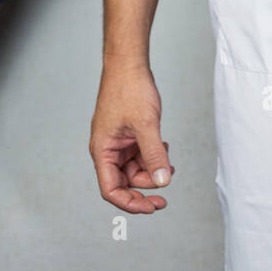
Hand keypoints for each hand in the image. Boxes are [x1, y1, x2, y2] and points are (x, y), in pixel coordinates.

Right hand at [90, 62, 174, 211]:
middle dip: (146, 185)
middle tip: (167, 184)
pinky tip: (164, 145)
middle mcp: (108, 149)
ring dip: (153, 168)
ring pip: (136, 167)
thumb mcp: (145, 125)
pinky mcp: (129, 133)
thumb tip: (162, 181)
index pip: (112, 190)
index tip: (152, 207)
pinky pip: (140, 153)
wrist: (129, 63)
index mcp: (102, 151)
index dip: (131, 203)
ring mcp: (119, 141)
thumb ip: (154, 154)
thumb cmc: (129, 89)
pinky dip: (153, 154)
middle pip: (125, 181)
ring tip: (168, 162)